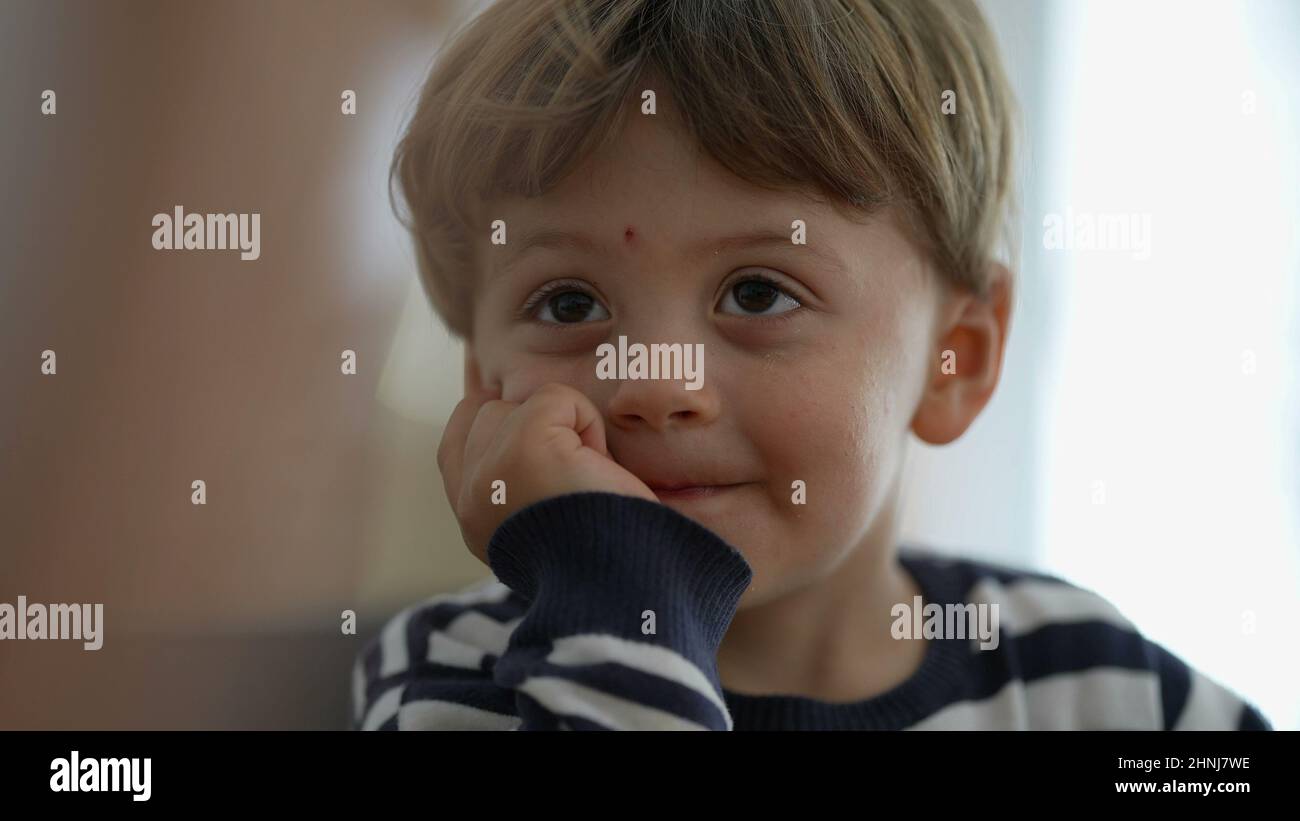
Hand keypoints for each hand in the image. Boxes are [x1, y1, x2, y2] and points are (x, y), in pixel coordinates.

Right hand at [437, 355, 657, 565]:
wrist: (621, 586)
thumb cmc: (604, 558)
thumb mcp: (543, 525)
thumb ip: (516, 487)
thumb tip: (527, 437)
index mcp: (472, 519)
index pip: (456, 442)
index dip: (499, 429)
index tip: (545, 451)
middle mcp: (469, 496)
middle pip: (489, 414)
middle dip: (536, 429)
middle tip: (573, 476)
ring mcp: (490, 468)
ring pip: (520, 404)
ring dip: (563, 428)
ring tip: (586, 474)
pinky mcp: (524, 445)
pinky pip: (555, 398)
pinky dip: (587, 422)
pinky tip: (599, 464)